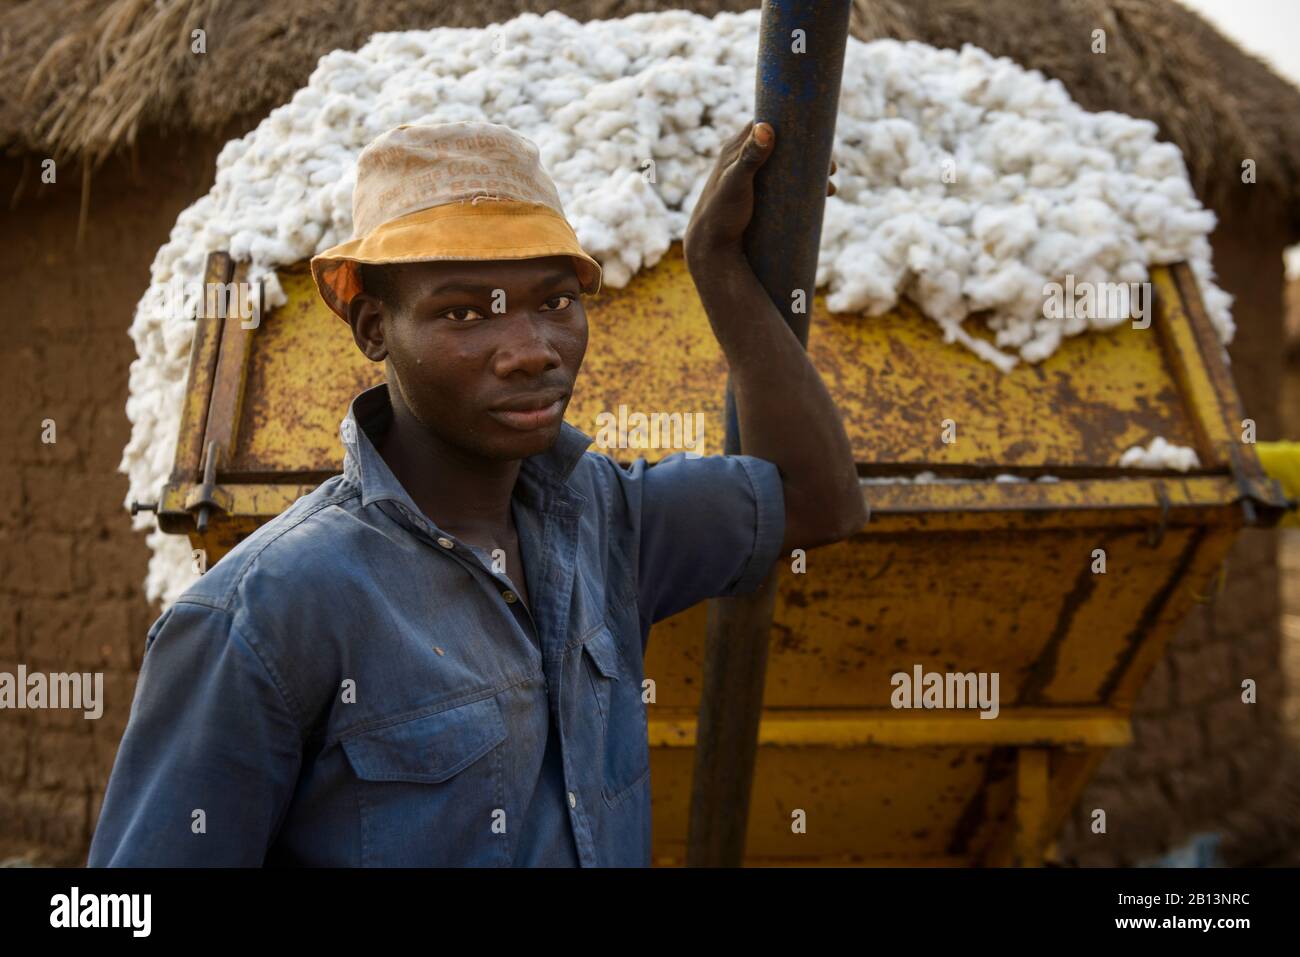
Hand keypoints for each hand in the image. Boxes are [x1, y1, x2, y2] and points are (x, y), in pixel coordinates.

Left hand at [683, 121, 835, 277]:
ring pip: (786, 168)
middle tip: (832, 168)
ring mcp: (750, 180)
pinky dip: (802, 188)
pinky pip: (783, 186)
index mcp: (735, 149)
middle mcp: (743, 160)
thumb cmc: (720, 214)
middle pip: (782, 146)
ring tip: (830, 189)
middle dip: (809, 153)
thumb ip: (749, 157)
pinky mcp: (756, 199)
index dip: (791, 123)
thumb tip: (766, 128)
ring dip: (810, 174)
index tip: (818, 129)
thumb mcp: (736, 183)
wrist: (708, 248)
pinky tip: (818, 199)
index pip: (766, 122)